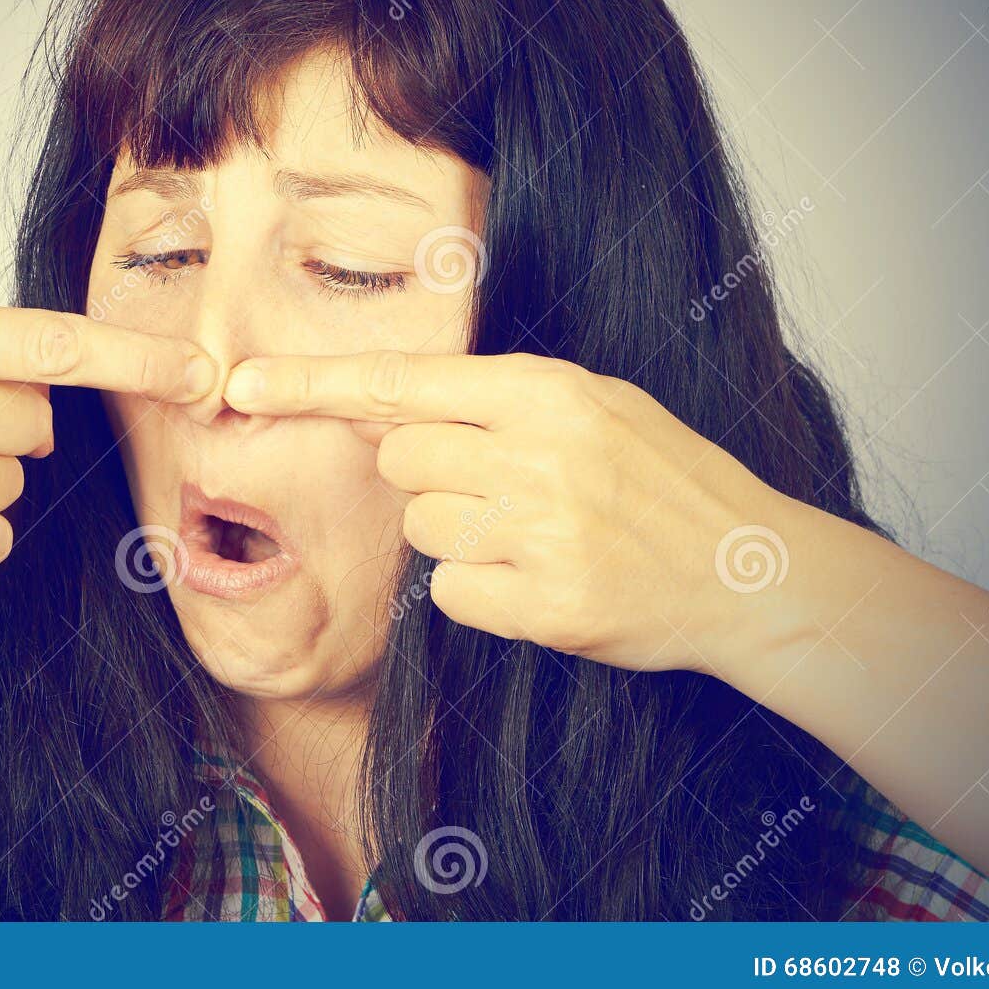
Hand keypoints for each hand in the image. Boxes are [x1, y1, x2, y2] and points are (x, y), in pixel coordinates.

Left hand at [223, 350, 808, 672]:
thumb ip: (496, 400)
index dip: (311, 384)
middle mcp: (536, 455)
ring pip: (422, 530)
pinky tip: (541, 581)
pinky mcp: (544, 606)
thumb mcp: (595, 405)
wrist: (747, 571)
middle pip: (398, 462)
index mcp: (546, 391)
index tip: (240, 385)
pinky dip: (483, 592)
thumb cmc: (663, 479)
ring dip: (460, 535)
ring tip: (536, 535)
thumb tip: (387, 408)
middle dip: (426, 476)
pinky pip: (452, 593)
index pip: (401, 382)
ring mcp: (540, 534)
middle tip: (495, 488)